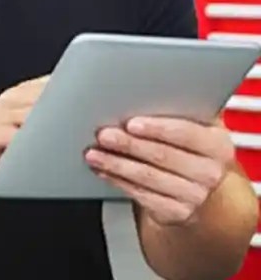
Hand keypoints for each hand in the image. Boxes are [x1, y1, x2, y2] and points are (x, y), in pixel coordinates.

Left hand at [85, 115, 235, 225]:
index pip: (187, 133)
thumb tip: (135, 100)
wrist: (197, 186)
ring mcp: (196, 195)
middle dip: (129, 144)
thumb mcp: (190, 125)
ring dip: (116, 164)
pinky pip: (143, 195)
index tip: (132, 123)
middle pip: (163, 155)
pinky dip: (118, 181)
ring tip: (94, 154)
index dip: (157, 128)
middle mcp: (210, 171)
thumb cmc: (186, 147)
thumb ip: (172, 113)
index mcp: (217, 144)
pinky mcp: (177, 212)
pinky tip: (103, 171)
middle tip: (103, 135)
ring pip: (149, 177)